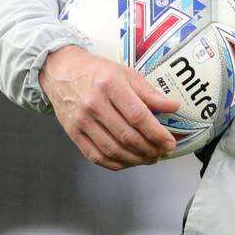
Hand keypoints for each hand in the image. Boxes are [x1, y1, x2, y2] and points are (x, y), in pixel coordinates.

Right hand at [39, 45, 179, 168]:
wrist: (61, 71)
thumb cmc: (96, 71)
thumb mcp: (126, 74)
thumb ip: (150, 93)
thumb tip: (173, 107)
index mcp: (110, 85)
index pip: (138, 116)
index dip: (156, 133)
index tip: (169, 142)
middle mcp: (94, 104)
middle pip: (127, 136)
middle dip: (150, 149)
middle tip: (162, 152)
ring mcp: (82, 121)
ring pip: (113, 150)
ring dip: (136, 159)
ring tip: (150, 158)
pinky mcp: (73, 133)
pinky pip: (96, 156)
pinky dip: (116, 163)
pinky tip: (128, 161)